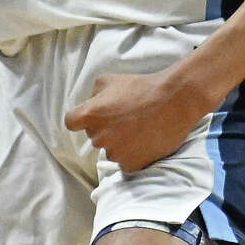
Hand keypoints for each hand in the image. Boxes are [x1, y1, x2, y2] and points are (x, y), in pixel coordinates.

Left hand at [64, 68, 209, 172]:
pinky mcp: (131, 165)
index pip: (71, 122)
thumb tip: (90, 105)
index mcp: (91, 114)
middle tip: (123, 119)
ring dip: (118, 143)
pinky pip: (125, 162)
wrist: (172, 102)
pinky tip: (143, 141)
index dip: (79, 119)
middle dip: (104, 128)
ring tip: (137, 129)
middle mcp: (99, 136)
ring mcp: (115, 153)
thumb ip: (93, 95)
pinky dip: (132, 154)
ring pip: (110, 150)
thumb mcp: (108, 80)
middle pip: (93, 135)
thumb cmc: (140, 87)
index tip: (88, 118)